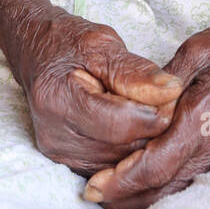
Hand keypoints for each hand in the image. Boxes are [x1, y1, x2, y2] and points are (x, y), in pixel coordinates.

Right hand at [10, 9, 182, 177]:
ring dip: (143, 139)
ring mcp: (57, 153)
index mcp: (57, 100)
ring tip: (151, 108)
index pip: (119, 124)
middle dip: (153, 127)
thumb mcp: (102, 44)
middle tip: (169, 101)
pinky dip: (128, 148)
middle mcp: (53, 135)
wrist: (36, 53)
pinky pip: (110, 166)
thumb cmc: (68, 43)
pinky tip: (135, 124)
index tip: (173, 93)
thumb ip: (135, 71)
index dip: (154, 113)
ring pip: (120, 161)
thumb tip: (171, 90)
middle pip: (122, 148)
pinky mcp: (65, 162)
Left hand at [83, 0, 209, 208]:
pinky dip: (174, 181)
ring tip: (115, 191)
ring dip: (148, 192)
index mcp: (208, 112)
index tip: (94, 186)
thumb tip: (141, 94)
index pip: (157, 162)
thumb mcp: (208, 42)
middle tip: (93, 195)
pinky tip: (158, 175)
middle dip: (127, 195)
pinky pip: (203, 173)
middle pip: (167, 185)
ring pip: (185, 184)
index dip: (122, 178)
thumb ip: (170, 73)